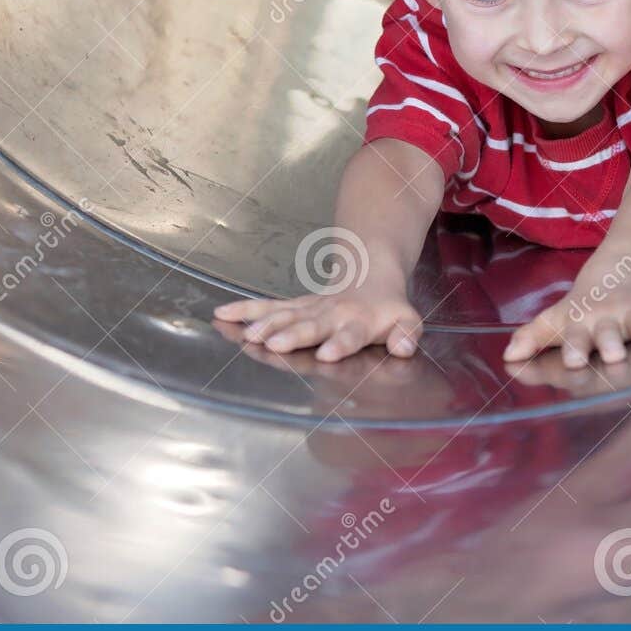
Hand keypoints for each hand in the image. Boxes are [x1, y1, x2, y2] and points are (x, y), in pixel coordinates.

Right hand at [211, 287, 422, 361]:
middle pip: (311, 325)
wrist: (369, 276)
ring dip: (266, 325)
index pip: (351, 334)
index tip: (328, 354)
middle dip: (293, 335)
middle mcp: (331, 313)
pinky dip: (245, 310)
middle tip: (275, 345)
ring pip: (285, 315)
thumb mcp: (407, 320)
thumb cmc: (387, 309)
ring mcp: (310, 308)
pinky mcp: (293, 306)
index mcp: (360, 321)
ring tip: (247, 336)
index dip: (340, 343)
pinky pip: (267, 307)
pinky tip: (223, 314)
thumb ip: (407, 334)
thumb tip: (406, 347)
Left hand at [502, 289, 630, 367]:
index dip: (575, 349)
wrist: (614, 276)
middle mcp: (608, 318)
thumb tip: (508, 356)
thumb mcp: (555, 321)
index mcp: (582, 323)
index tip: (574, 363)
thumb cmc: (580, 312)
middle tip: (614, 355)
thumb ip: (532, 339)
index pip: (576, 339)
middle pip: (609, 332)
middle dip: (611, 342)